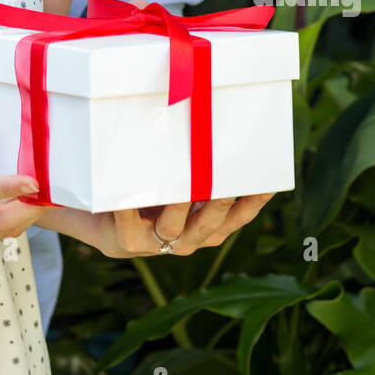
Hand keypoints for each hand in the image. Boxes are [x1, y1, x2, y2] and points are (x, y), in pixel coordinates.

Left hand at [73, 192, 274, 258]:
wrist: (106, 228)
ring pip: (175, 226)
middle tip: (226, 183)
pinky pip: (129, 222)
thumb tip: (214, 130)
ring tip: (183, 189)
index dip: (253, 202)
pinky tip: (126, 193)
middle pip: (211, 224)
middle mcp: (188, 240)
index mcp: (207, 229)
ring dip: (180, 208)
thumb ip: (198, 174)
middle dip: (220, 204)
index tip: (268, 181)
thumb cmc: (151, 201)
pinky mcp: (129, 241)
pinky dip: (128, 207)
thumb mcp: (180, 191)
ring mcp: (159, 244)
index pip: (239, 217)